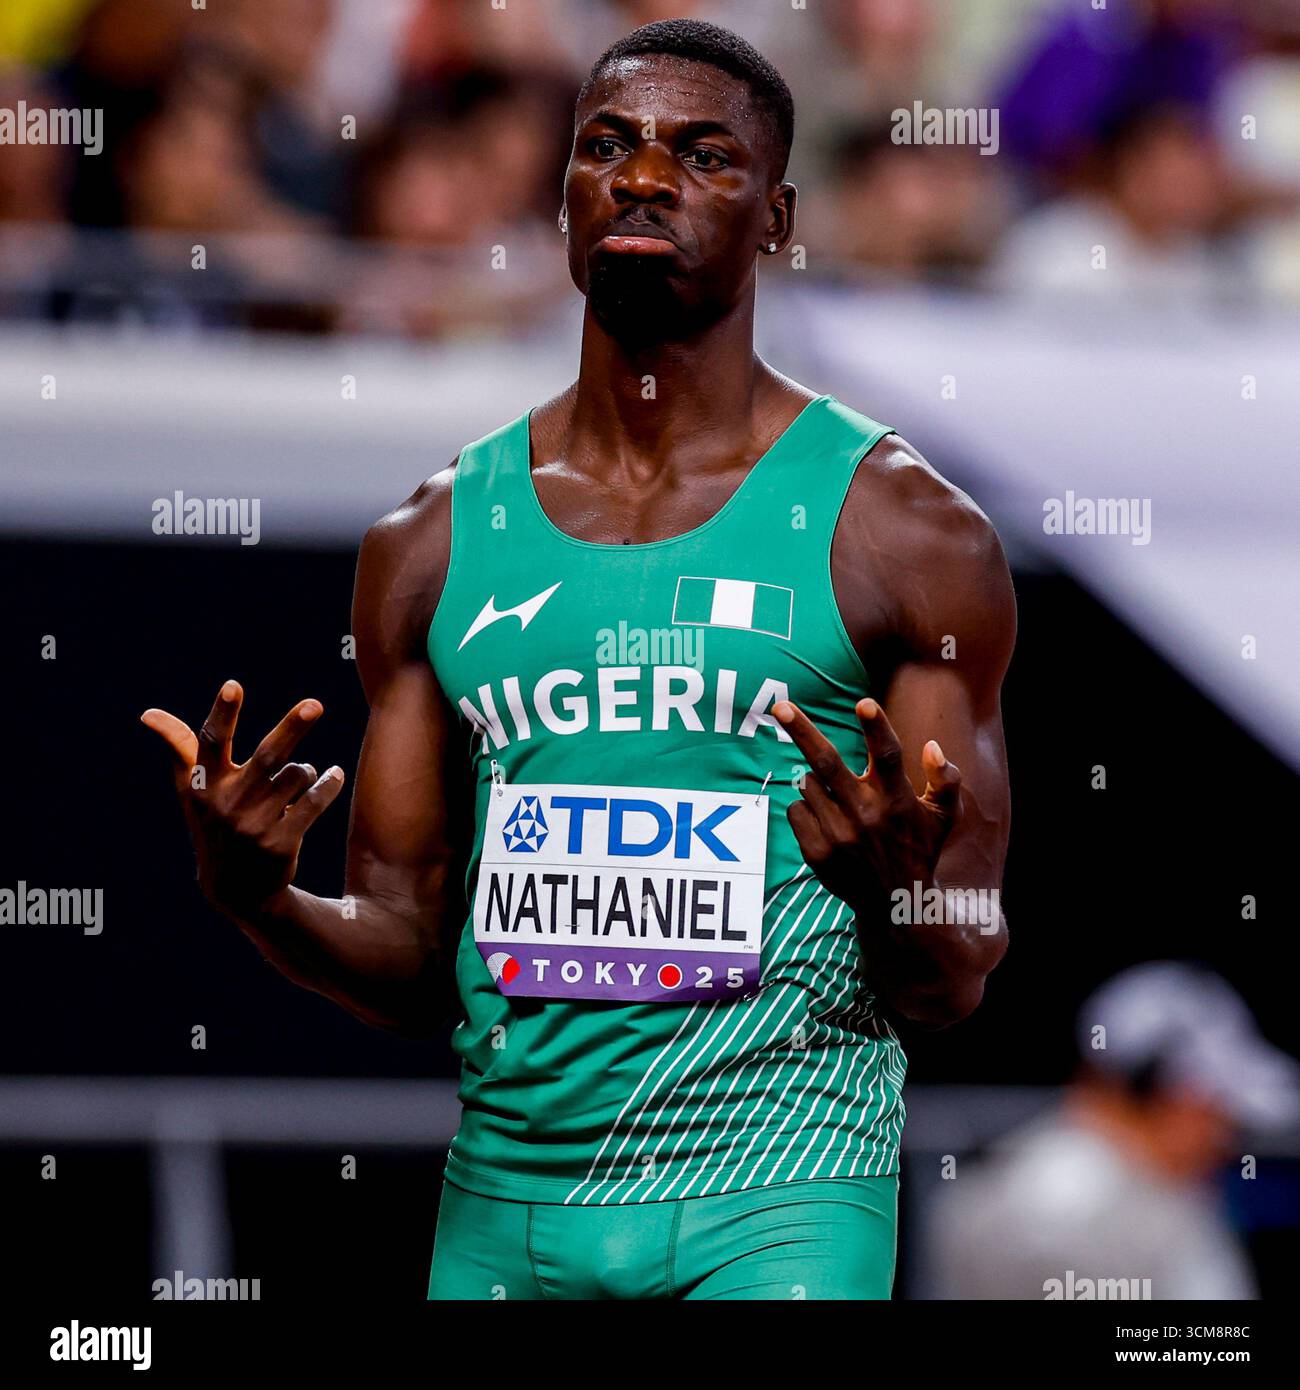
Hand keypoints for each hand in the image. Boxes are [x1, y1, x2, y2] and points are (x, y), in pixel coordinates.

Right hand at [141, 680, 345, 914]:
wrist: (236, 890)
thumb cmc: (214, 825)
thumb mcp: (192, 792)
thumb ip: (180, 749)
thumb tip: (147, 714)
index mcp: (203, 787)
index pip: (211, 743)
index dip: (222, 714)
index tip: (233, 685)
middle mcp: (227, 805)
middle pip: (268, 756)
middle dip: (292, 727)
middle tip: (315, 704)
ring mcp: (255, 826)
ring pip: (297, 775)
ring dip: (306, 770)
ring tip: (300, 777)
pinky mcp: (281, 842)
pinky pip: (314, 801)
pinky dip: (328, 784)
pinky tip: (333, 775)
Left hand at [774, 697, 960, 913]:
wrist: (894, 905)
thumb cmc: (919, 848)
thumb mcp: (944, 817)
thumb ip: (946, 780)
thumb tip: (932, 747)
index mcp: (898, 801)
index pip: (889, 757)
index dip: (876, 728)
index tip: (863, 703)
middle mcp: (867, 816)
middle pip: (828, 763)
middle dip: (803, 731)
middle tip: (781, 707)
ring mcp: (838, 836)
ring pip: (808, 783)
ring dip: (814, 779)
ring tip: (835, 796)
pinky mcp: (817, 852)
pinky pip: (796, 809)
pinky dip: (805, 805)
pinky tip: (826, 820)